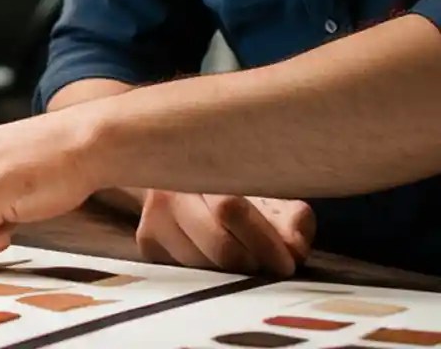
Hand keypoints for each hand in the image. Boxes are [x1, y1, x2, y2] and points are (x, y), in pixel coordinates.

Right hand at [136, 191, 314, 275]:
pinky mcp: (146, 243)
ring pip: (203, 266)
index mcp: (201, 166)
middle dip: (253, 263)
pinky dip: (210, 273)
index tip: (287, 261)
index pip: (231, 208)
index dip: (264, 240)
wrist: (178, 176)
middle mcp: (169, 189)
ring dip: (232, 272)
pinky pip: (186, 272)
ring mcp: (152, 218)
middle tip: (271, 268)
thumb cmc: (232, 185)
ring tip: (246, 260)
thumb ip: (289, 216)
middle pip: (218, 245)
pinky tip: (216, 259)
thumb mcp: (266, 193)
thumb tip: (294, 247)